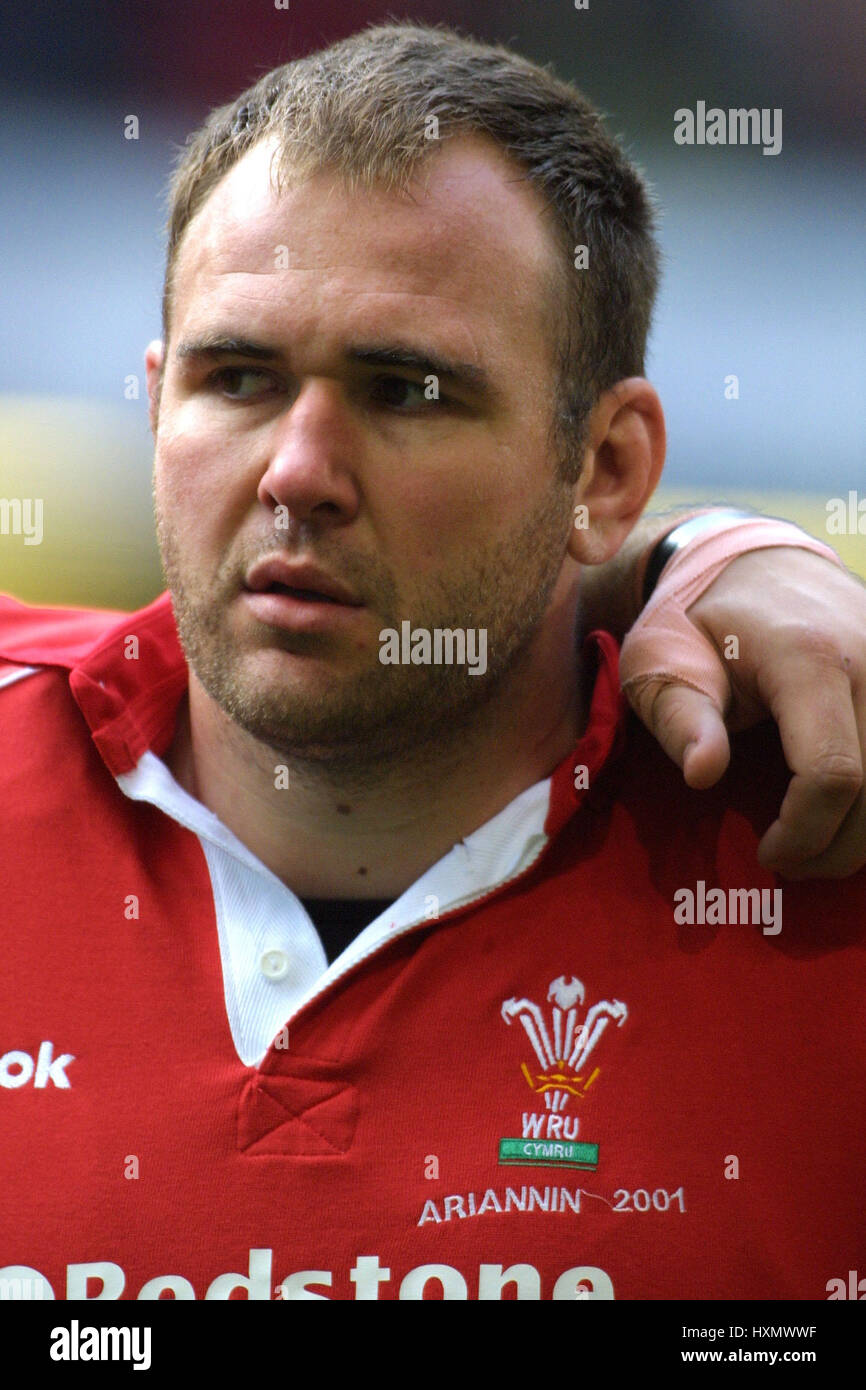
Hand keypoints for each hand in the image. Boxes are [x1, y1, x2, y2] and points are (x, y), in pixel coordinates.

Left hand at [620, 547, 865, 877]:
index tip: (768, 853)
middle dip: (836, 845)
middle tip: (788, 862)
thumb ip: (680, 717)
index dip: (806, 831)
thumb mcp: (663, 660)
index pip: (833, 773)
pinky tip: (845, 813)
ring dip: (865, 829)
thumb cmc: (699, 618)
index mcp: (808, 656)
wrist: (757, 560)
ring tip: (817, 841)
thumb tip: (702, 774)